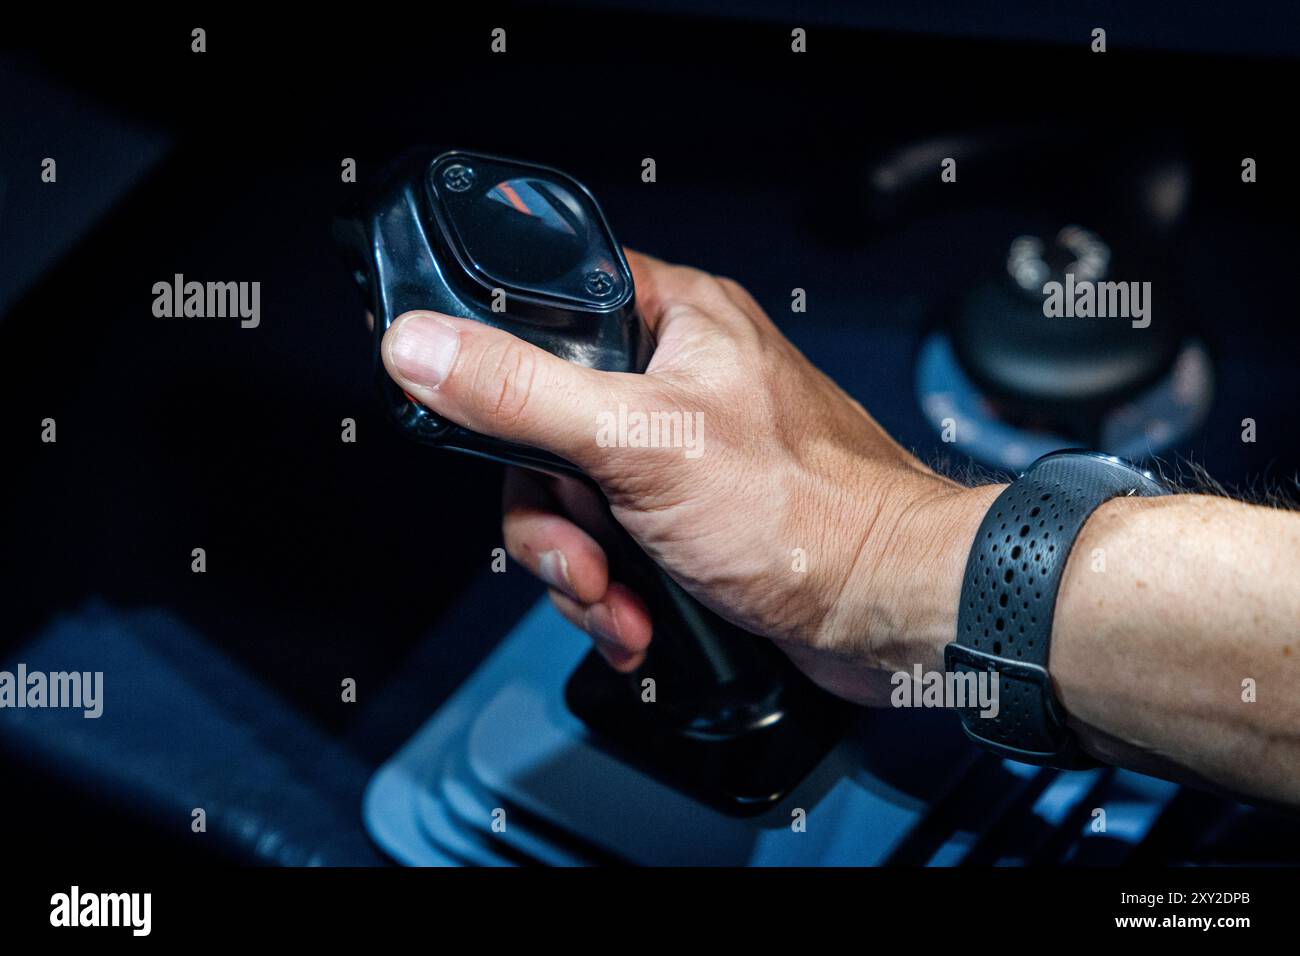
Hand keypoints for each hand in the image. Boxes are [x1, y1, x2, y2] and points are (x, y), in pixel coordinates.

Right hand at [381, 250, 999, 702]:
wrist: (893, 611)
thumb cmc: (809, 514)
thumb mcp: (640, 443)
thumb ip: (521, 392)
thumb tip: (423, 345)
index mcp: (676, 322)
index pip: (550, 312)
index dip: (511, 376)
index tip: (506, 434)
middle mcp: (679, 380)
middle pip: (546, 431)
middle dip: (553, 519)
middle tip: (585, 555)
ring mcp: (684, 454)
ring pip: (574, 503)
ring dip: (582, 572)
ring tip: (621, 604)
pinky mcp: (691, 519)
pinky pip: (614, 548)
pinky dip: (616, 594)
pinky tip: (639, 622)